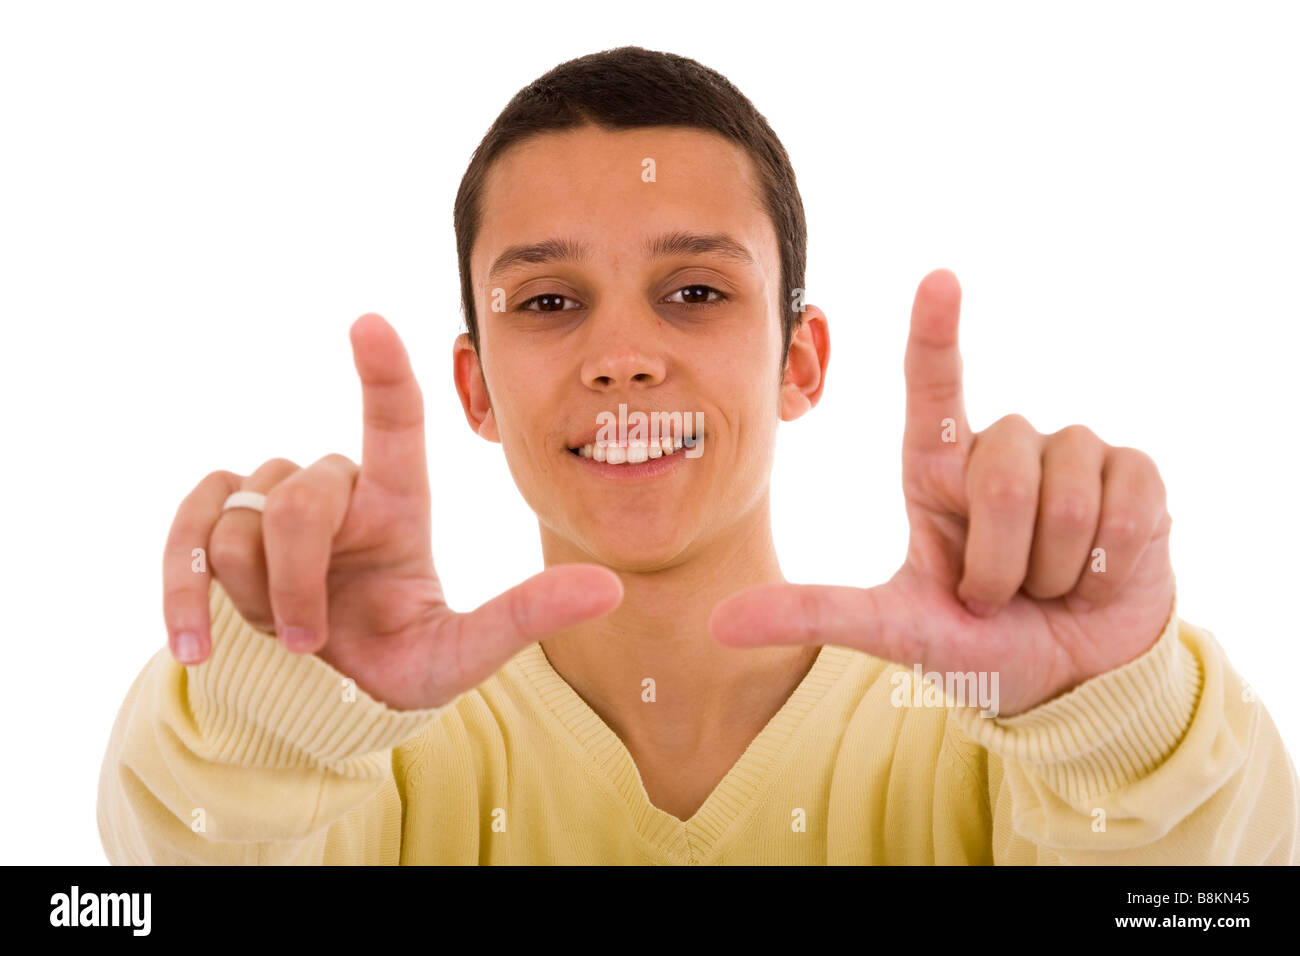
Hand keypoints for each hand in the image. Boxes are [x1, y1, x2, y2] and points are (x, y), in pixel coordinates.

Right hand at [162, 314, 622, 709]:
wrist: (327, 699)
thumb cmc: (402, 666)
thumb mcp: (464, 653)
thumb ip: (527, 616)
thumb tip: (612, 587)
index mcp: (398, 506)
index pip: (394, 423)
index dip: (383, 372)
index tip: (369, 321)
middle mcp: (336, 494)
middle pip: (304, 495)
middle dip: (298, 574)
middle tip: (309, 639)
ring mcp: (270, 507)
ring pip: (242, 519)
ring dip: (253, 591)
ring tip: (281, 638)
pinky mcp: (213, 530)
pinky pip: (185, 532)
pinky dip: (181, 589)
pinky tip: (193, 643)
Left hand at [709, 270, 1175, 716]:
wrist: (1069, 680)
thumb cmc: (976, 643)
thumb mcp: (894, 631)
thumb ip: (814, 616)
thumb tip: (716, 623)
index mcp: (936, 471)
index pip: (933, 388)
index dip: (935, 334)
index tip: (938, 278)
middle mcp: (1000, 449)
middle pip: (1004, 469)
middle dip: (1003, 558)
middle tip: (1002, 595)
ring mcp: (1072, 455)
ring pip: (1067, 487)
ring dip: (1057, 566)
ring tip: (1051, 585)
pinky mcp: (1135, 475)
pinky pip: (1129, 499)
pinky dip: (1111, 557)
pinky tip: (1101, 571)